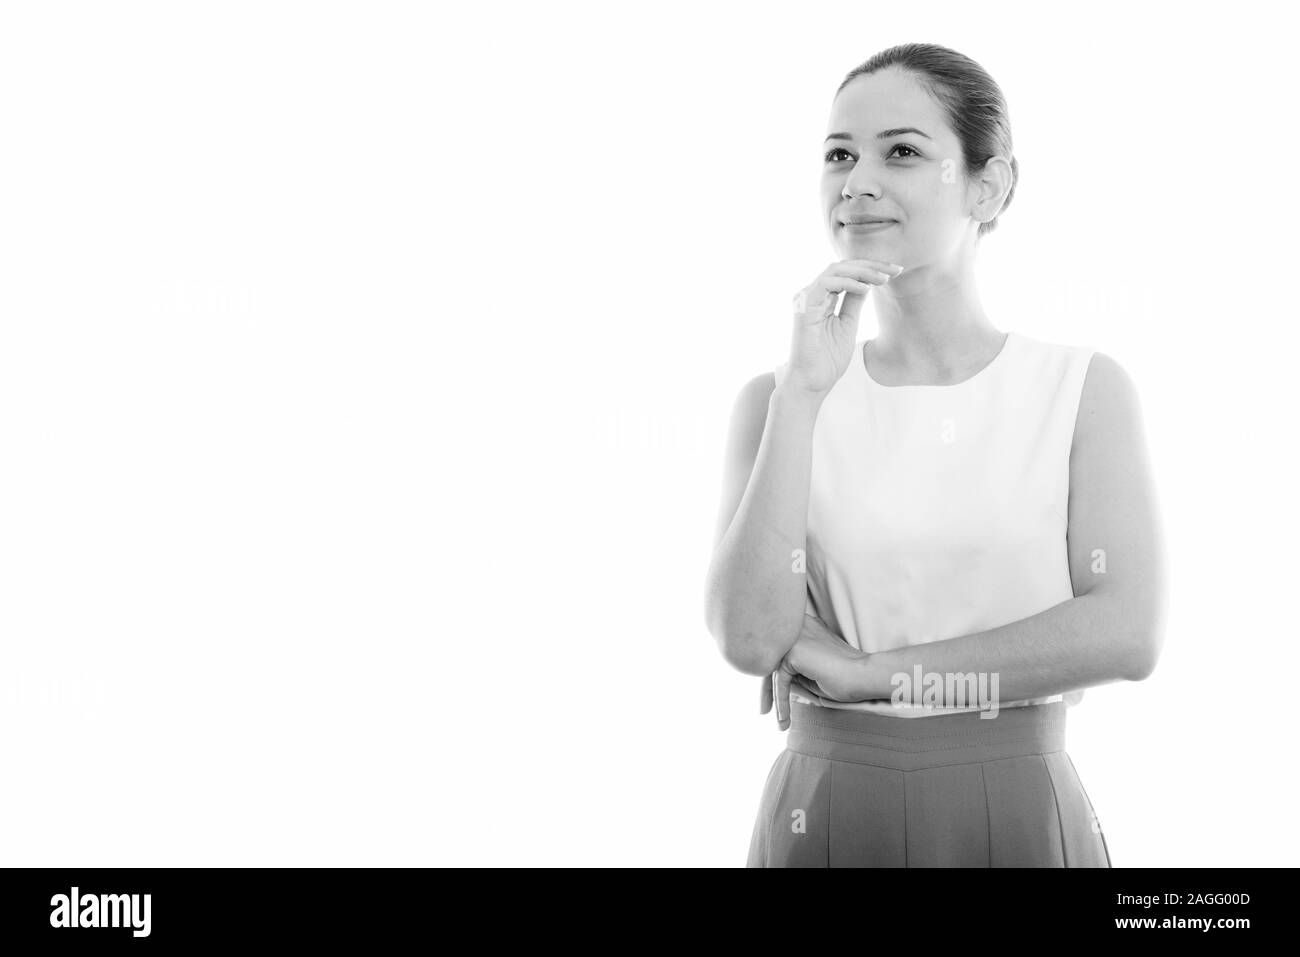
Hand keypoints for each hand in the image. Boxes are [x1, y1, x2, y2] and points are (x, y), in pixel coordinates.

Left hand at [760, 614, 862, 729]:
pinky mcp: (792, 652)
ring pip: (773, 672)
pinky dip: (782, 702)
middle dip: (766, 688)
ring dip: (774, 699)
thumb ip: (791, 670)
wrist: (864, 676)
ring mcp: (793, 637)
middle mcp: (795, 627)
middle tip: (763, 711)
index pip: (777, 651)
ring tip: (780, 723)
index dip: (770, 676)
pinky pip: (780, 681)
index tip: (769, 699)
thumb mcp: (810, 673)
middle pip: (770, 660)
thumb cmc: (844, 676)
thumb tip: (767, 681)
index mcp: (801, 626)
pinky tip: (784, 719)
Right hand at [785, 259, 904, 395]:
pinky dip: (848, 283)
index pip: (847, 273)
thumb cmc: (827, 360)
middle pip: (843, 266)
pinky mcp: (804, 306)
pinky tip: (866, 288)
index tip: (895, 271)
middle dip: (871, 265)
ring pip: (835, 270)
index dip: (871, 269)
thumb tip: (866, 283)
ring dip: (863, 271)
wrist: (811, 383)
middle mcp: (812, 294)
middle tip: (895, 269)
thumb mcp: (848, 325)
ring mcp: (806, 298)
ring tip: (883, 278)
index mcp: (822, 299)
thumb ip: (853, 303)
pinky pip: (826, 283)